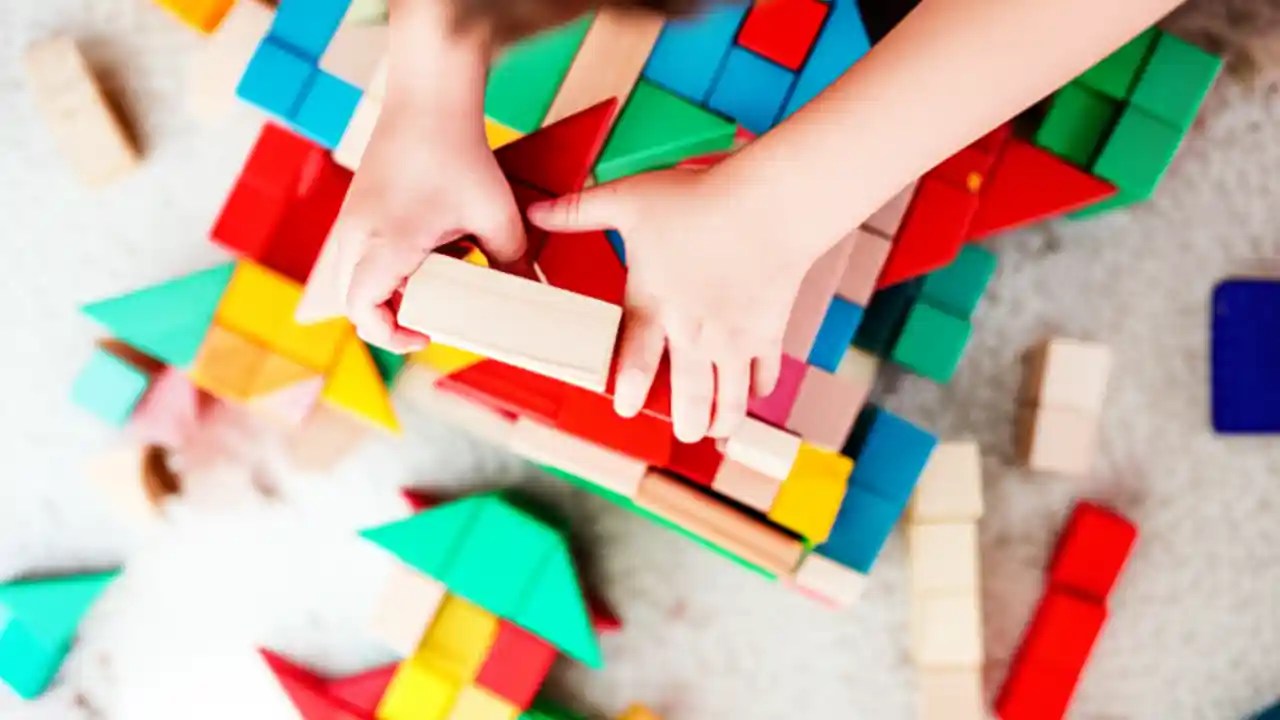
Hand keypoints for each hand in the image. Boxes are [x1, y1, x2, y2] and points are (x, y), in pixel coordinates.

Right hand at [332, 100, 524, 353]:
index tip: (424, 335)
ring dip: (392, 286)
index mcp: (384, 244)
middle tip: (431, 315)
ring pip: (357, 275)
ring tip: (438, 275)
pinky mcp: (359, 205)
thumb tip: (529, 290)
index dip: (390, 335)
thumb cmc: (456, 150)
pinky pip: (362, 250)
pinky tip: (434, 245)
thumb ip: (512, 260)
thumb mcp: (495, 215)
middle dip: (390, 315)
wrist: (429, 96)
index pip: (362, 311)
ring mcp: (352, 218)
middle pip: (354, 299)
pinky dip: (390, 260)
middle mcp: (355, 234)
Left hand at [528, 168, 820, 442]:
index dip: (627, 391)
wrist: (770, 204)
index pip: (633, 363)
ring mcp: (733, 338)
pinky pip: (764, 375)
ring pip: (729, 399)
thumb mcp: (628, 199)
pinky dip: (757, 388)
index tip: (623, 407)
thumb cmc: (700, 198)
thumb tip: (536, 211)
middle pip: (689, 398)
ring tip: (715, 430)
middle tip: (684, 430)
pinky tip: (751, 391)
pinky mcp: (767, 332)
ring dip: (722, 419)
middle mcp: (692, 332)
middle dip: (686, 423)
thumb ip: (580, 211)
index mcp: (653, 304)